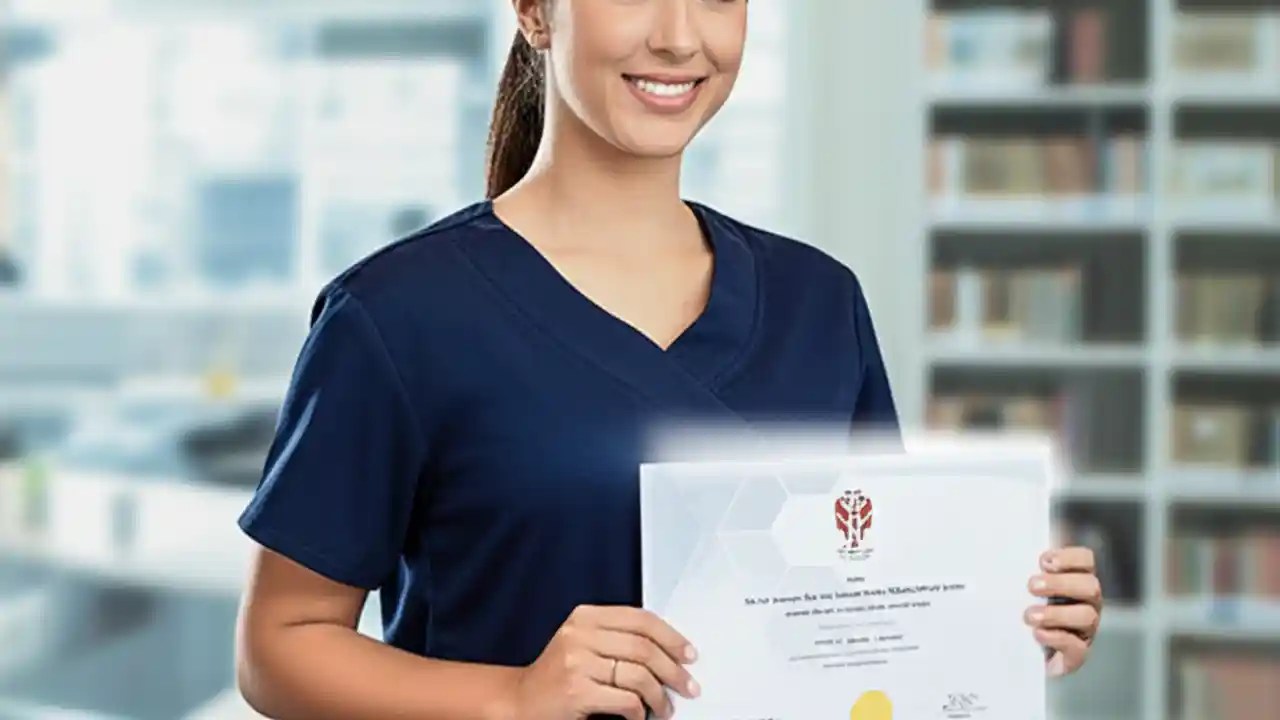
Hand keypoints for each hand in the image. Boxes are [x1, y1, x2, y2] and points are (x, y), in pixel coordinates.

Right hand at [507, 604, 699, 719]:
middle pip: (644, 647)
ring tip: (666, 708)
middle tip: (688, 686)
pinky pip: (626, 700)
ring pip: (639, 676)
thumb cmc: (559, 675)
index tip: (689, 654)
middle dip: (673, 670)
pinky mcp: (576, 691)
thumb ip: (617, 639)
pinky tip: (639, 717)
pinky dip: (640, 712)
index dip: (671, 637)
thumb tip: (670, 650)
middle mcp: (579, 635)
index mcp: (585, 617)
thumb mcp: (583, 644)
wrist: (520, 702)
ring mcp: (576, 663)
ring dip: (660, 697)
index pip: (640, 619)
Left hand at [1025, 547, 1101, 677]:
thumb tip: (998, 546)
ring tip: (1029, 615)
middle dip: (1060, 584)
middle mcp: (1086, 602)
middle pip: (1090, 586)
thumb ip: (1017, 567)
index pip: (1086, 560)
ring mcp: (1085, 630)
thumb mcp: (1017, 585)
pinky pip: (1078, 647)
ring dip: (1056, 614)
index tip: (1044, 561)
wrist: (1016, 651)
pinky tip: (1037, 634)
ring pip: (1087, 616)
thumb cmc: (1017, 609)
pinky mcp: (1076, 654)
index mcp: (1075, 579)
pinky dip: (1058, 638)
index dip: (1070, 557)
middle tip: (1031, 586)